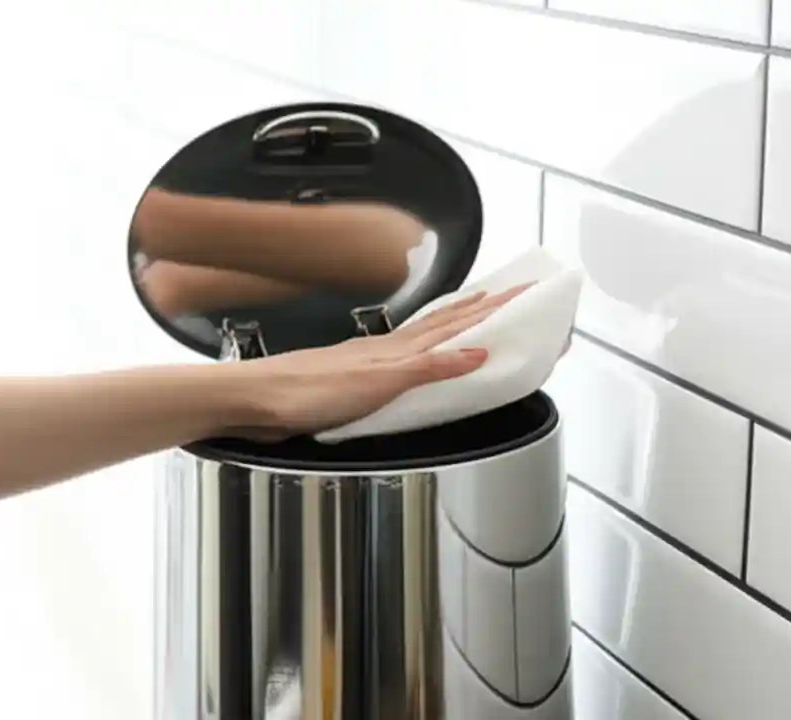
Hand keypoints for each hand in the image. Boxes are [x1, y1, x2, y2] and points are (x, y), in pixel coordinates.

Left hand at [221, 284, 531, 440]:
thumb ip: (430, 368)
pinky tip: (426, 351)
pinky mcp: (358, 376)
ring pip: (429, 333)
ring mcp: (374, 359)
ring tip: (481, 308)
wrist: (260, 400)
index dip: (498, 309)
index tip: (530, 293)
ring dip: (460, 320)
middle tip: (518, 292)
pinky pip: (410, 354)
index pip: (462, 322)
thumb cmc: (308, 392)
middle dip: (487, 307)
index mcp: (401, 348)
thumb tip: (478, 352)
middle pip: (449, 321)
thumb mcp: (379, 383)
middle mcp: (390, 347)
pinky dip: (430, 347)